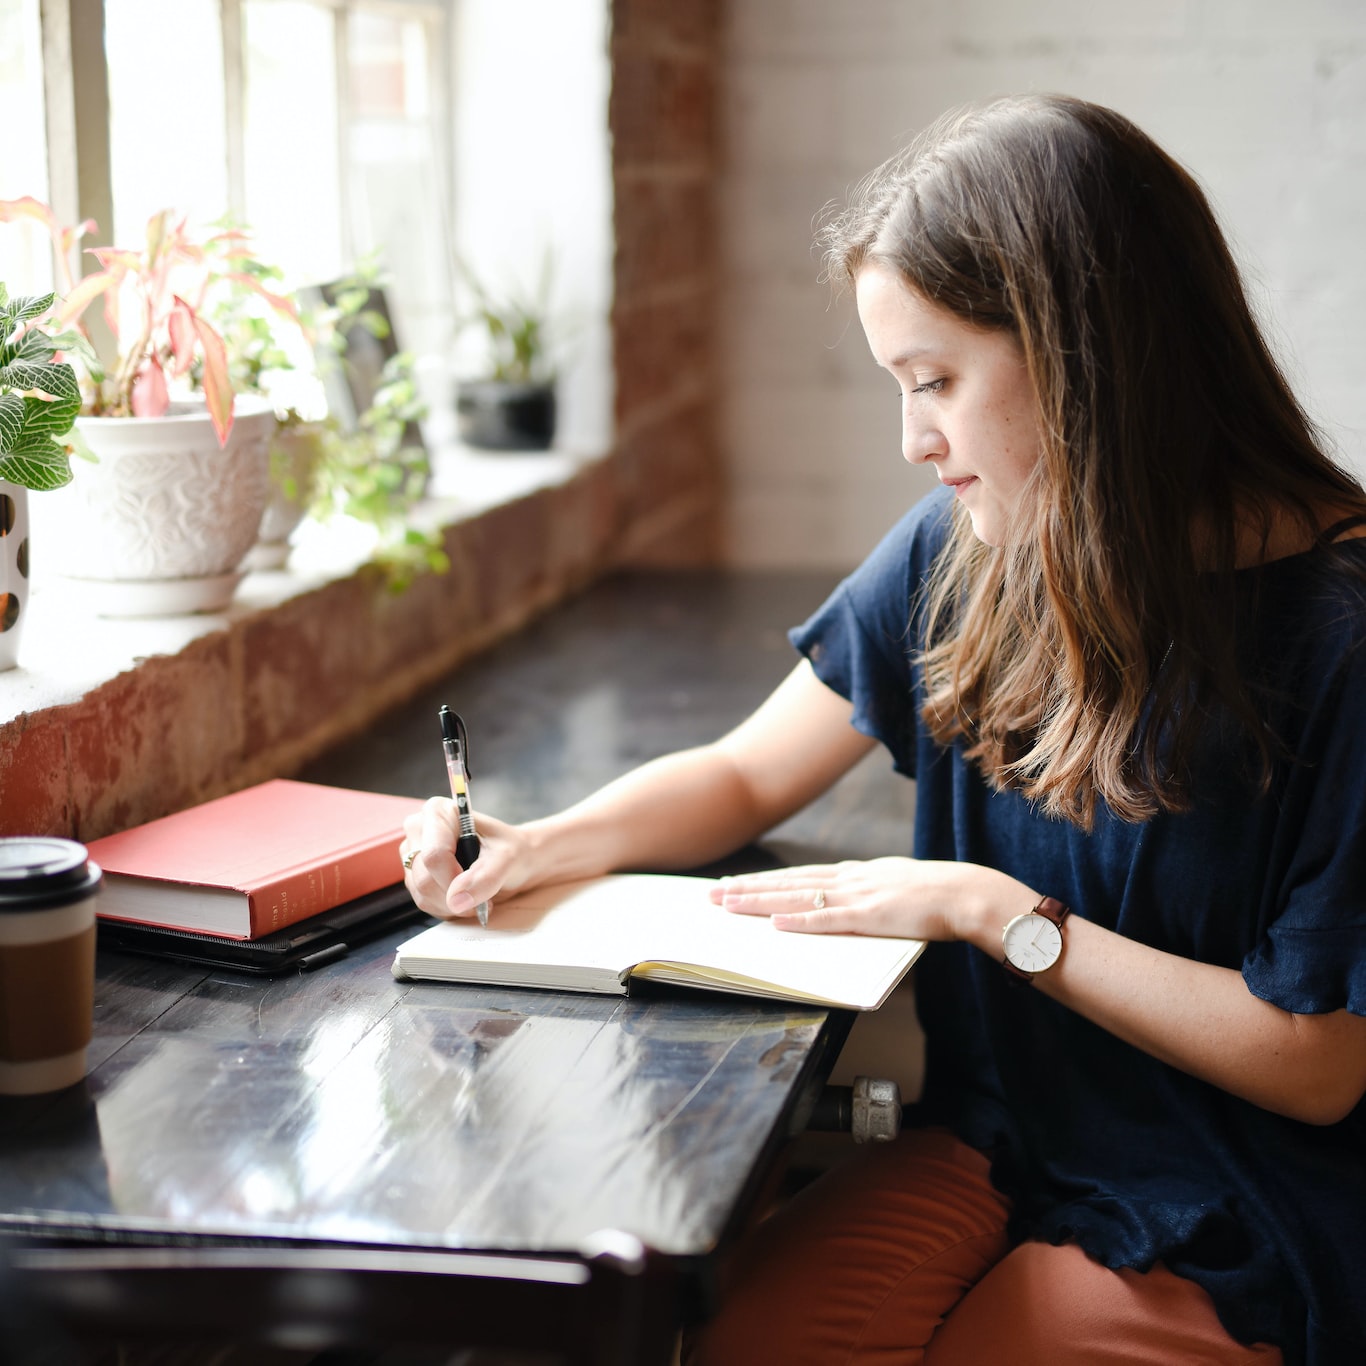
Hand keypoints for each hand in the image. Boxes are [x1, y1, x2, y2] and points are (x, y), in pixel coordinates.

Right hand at [401, 798, 530, 920]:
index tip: (477, 888)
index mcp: (438, 812)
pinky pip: (424, 902)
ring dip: (452, 904)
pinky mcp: (414, 874)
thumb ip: (485, 877)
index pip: (433, 855)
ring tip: (476, 894)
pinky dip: (447, 907)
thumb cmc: (511, 850)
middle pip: (424, 878)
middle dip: (455, 895)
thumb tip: (457, 899)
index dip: (453, 879)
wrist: (516, 860)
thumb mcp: (508, 858)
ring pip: (422, 894)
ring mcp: (413, 853)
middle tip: (483, 895)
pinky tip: (464, 897)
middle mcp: (419, 829)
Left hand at [710, 856, 1036, 948]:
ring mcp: (857, 896)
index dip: (764, 881)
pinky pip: (827, 920)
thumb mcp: (894, 888)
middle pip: (787, 883)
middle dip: (747, 889)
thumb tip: (847, 904)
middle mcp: (849, 879)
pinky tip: (774, 922)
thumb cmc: (937, 897)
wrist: (967, 894)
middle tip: (712, 894)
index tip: (734, 885)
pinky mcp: (870, 916)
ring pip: (797, 897)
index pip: (799, 876)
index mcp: (855, 874)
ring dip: (760, 901)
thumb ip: (868, 894)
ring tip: (727, 905)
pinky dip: (798, 921)